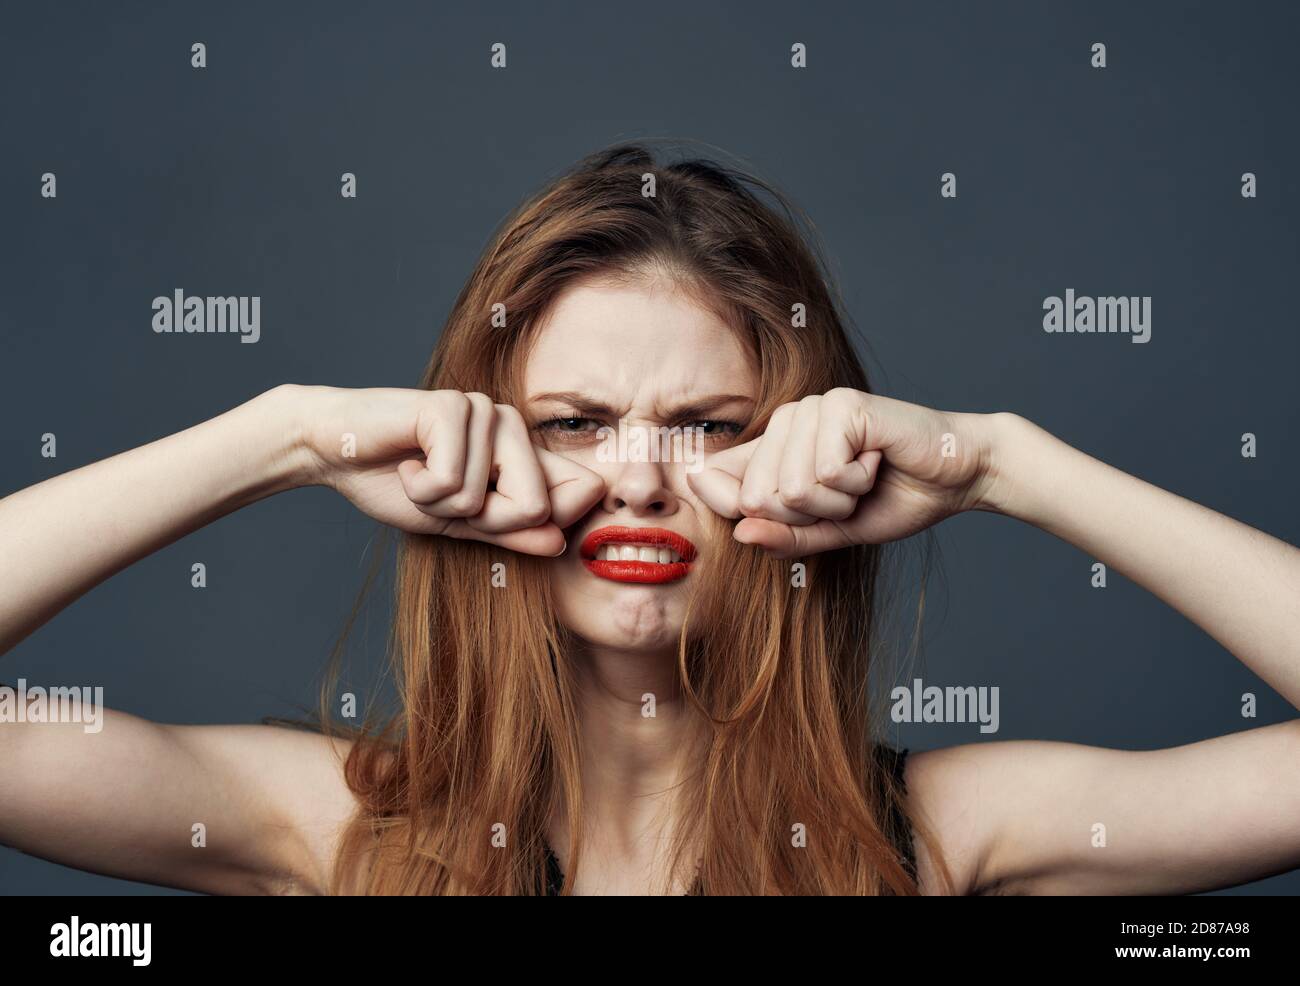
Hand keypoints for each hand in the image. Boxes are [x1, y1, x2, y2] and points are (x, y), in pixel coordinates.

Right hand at [293, 385, 604, 554]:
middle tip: (439, 492)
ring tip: (416, 473)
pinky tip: (405, 461)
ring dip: (436, 502)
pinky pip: (450, 480)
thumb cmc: (395, 484)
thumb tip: (559, 543)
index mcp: (523, 453)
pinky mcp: (452, 405)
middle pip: (534, 507)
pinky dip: (418, 486)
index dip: (543, 523)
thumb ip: (510, 531)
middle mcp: (512, 425)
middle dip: (478, 518)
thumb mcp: (460, 522)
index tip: (486, 517)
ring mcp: (484, 411)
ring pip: (484, 497)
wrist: (335, 453)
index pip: (581, 490)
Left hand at [687, 388, 1001, 557]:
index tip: (769, 516)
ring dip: (839, 500)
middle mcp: (786, 421)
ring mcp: (811, 409)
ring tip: (865, 477)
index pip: (713, 477)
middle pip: (757, 498)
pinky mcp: (839, 405)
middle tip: (847, 495)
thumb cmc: (894, 498)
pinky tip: (877, 459)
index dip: (726, 507)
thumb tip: (739, 533)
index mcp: (774, 448)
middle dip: (809, 516)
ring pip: (791, 488)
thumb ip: (785, 536)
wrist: (956, 478)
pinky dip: (858, 482)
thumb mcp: (831, 531)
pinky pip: (825, 471)